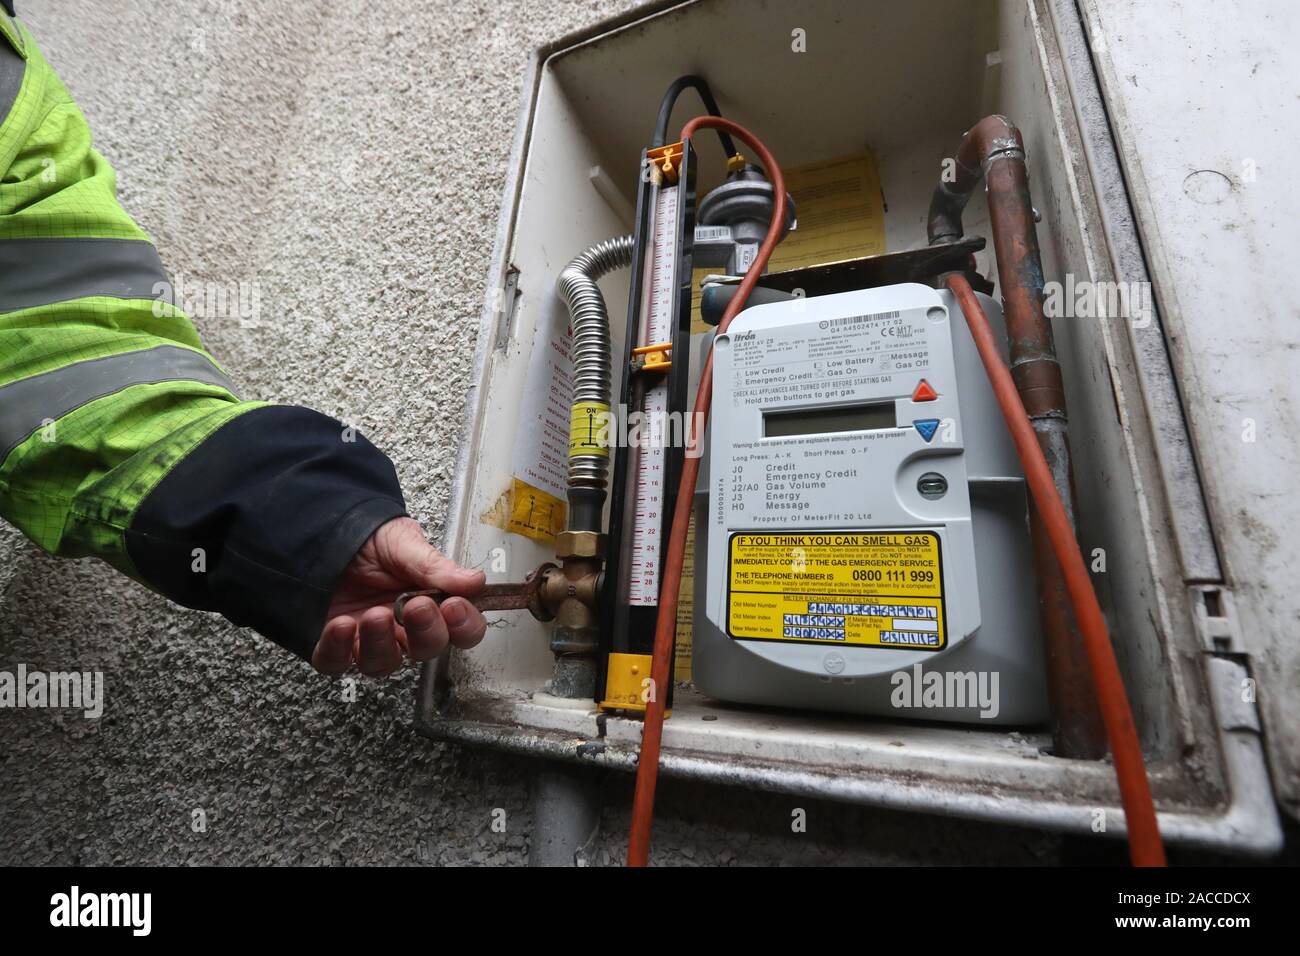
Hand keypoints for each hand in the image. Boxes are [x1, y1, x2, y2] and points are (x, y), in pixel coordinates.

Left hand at [312, 517, 487, 675]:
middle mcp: (404, 627)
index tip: (454, 605)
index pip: (462, 630)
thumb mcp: (404, 543)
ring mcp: (368, 638)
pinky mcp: (333, 643)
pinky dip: (338, 649)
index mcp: (432, 602)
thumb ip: (436, 566)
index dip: (464, 625)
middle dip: (425, 631)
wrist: (327, 530)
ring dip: (381, 643)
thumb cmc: (370, 538)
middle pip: (427, 650)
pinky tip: (342, 624)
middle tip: (417, 606)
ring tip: (375, 614)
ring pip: (383, 663)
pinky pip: (335, 662)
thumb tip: (474, 581)